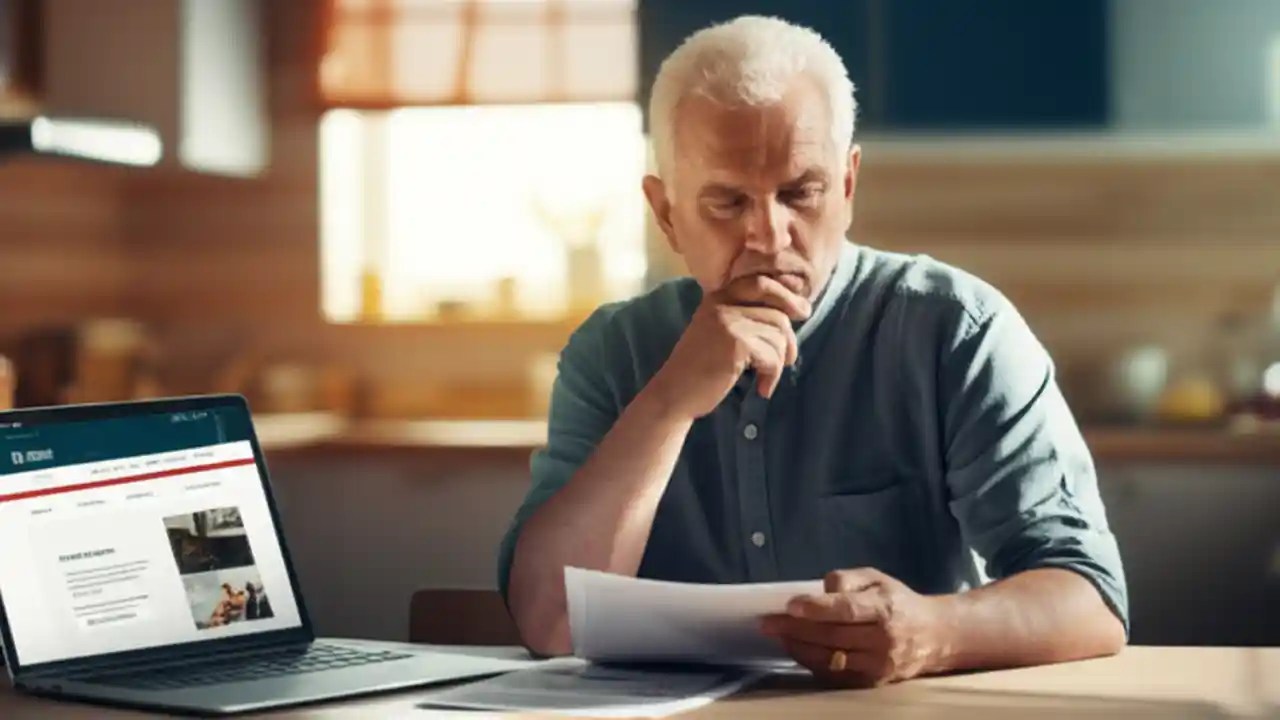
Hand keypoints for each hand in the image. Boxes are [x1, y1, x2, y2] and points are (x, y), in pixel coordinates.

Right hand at [649, 275, 810, 418]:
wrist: (675, 393)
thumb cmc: (701, 367)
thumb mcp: (720, 332)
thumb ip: (745, 316)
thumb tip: (793, 310)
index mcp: (718, 296)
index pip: (762, 283)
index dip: (786, 295)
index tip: (801, 312)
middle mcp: (722, 303)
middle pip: (777, 312)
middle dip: (790, 337)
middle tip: (791, 357)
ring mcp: (728, 321)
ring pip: (778, 337)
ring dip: (778, 363)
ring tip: (766, 379)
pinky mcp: (736, 344)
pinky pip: (772, 356)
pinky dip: (772, 376)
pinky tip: (762, 388)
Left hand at [761, 568, 949, 687]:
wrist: (934, 636)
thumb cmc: (898, 602)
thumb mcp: (877, 578)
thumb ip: (847, 579)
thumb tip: (820, 590)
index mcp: (884, 609)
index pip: (847, 610)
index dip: (817, 608)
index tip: (790, 606)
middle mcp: (883, 640)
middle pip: (833, 637)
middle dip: (796, 630)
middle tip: (768, 623)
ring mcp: (878, 665)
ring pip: (831, 659)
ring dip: (799, 648)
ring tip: (778, 636)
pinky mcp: (873, 682)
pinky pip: (836, 676)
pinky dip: (813, 664)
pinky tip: (797, 651)